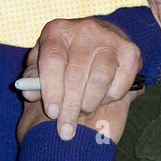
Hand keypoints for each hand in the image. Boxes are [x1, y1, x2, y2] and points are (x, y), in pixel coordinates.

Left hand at [21, 17, 143, 140]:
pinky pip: (119, 85)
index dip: (51, 89)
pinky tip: (100, 98)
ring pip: (100, 79)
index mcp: (58, 31)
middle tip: (66, 130)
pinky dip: (109, 98)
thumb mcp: (43, 63)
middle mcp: (85, 30)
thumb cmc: (65, 57)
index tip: (53, 113)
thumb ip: (33, 78)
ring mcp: (110, 39)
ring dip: (90, 103)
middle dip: (70, 107)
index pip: (53, 60)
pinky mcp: (130, 52)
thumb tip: (29, 92)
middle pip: (76, 74)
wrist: (99, 41)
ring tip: (83, 110)